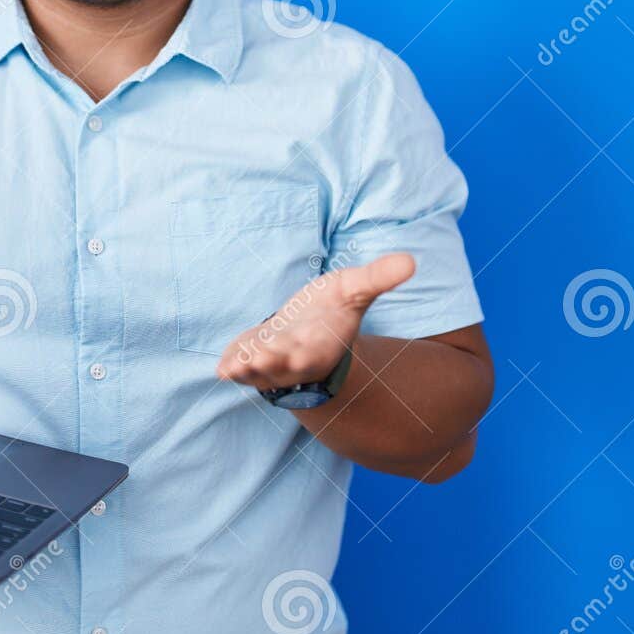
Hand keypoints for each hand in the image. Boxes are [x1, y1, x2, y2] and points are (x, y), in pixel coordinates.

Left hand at [215, 252, 415, 390]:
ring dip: (246, 369)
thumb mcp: (354, 289)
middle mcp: (293, 360)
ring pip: (257, 372)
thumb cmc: (331, 312)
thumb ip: (377, 278)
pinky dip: (231, 368)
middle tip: (253, 361)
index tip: (297, 354)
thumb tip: (411, 261)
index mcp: (320, 346)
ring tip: (233, 367)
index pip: (313, 355)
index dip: (303, 355)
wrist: (308, 329)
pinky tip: (222, 369)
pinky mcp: (249, 358)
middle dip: (268, 365)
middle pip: (281, 367)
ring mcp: (269, 363)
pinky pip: (239, 367)